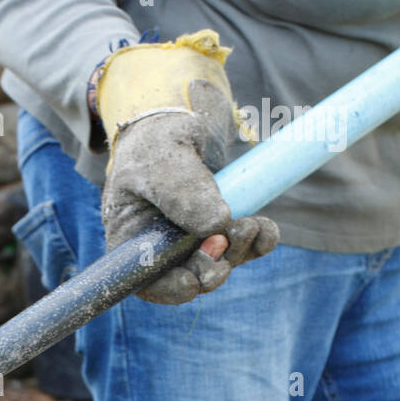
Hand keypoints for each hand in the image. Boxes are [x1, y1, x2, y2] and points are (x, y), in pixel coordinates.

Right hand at [95, 32, 278, 302]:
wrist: (182, 110)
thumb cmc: (156, 137)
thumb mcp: (161, 159)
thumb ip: (183, 192)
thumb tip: (218, 226)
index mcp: (134, 239)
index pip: (148, 281)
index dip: (170, 289)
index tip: (192, 281)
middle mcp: (164, 246)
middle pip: (189, 277)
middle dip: (211, 267)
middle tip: (225, 241)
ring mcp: (196, 238)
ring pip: (221, 262)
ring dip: (240, 251)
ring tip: (250, 224)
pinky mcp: (225, 225)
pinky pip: (246, 246)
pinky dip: (260, 240)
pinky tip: (265, 227)